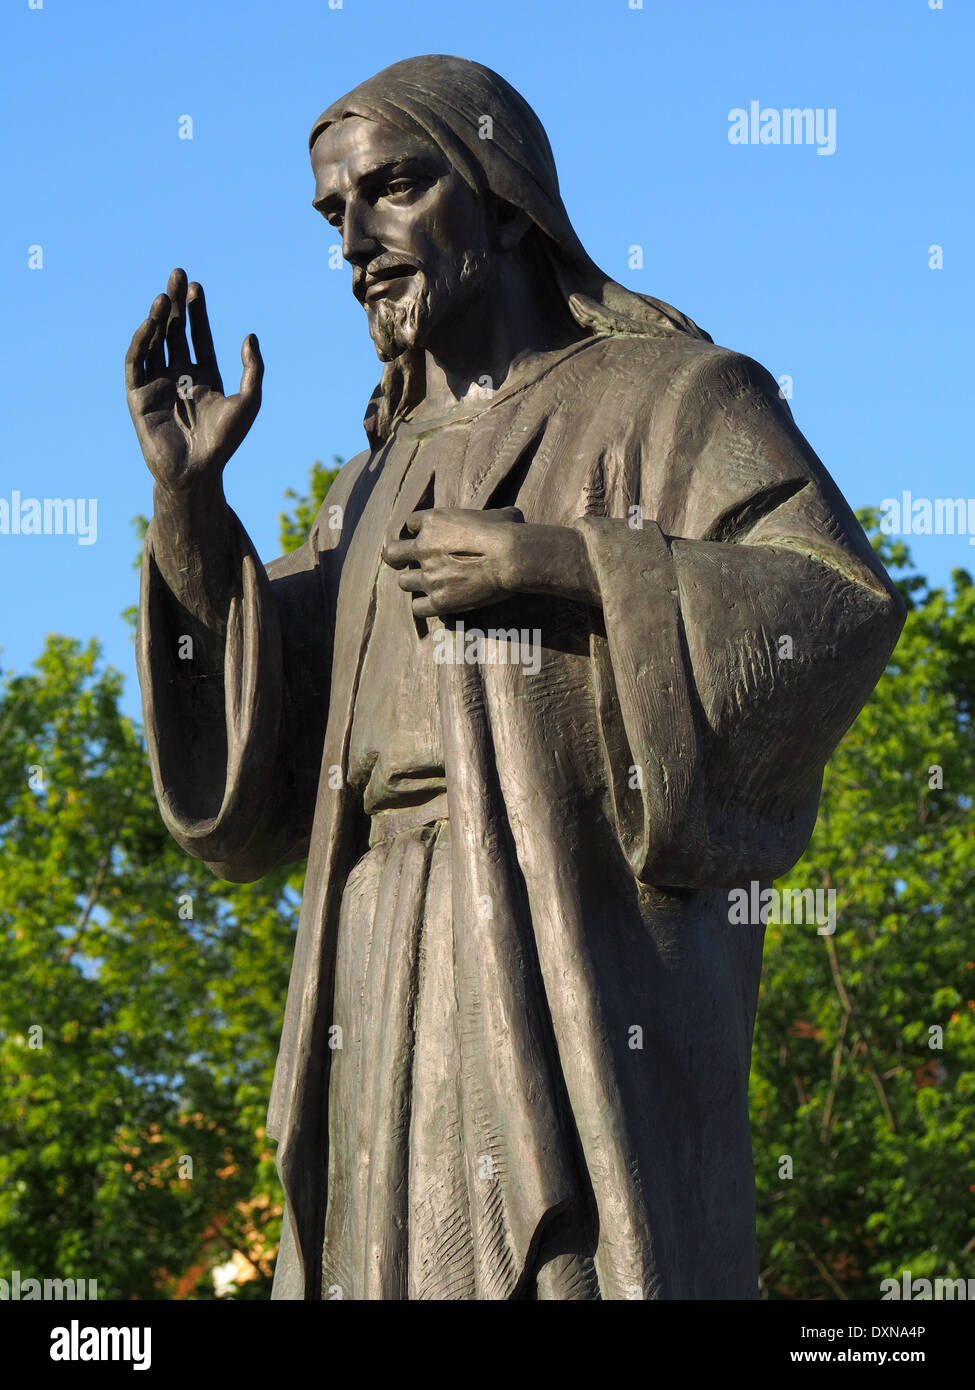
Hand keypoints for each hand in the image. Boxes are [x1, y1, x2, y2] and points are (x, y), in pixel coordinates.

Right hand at [125, 268, 262, 491]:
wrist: (197, 471)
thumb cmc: (225, 442)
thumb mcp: (248, 402)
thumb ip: (253, 369)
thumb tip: (250, 335)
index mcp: (203, 376)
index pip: (198, 336)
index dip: (196, 312)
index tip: (196, 287)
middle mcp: (178, 376)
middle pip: (174, 332)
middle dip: (175, 304)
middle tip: (177, 274)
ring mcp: (157, 384)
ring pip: (154, 343)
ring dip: (157, 318)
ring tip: (163, 295)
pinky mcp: (138, 396)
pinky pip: (136, 363)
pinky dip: (141, 342)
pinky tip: (149, 324)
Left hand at [383, 507, 525, 617]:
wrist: (512, 558)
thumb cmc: (509, 531)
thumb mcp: (498, 514)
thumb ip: (488, 518)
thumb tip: (505, 518)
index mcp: (434, 521)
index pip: (411, 523)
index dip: (420, 531)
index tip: (430, 537)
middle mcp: (424, 547)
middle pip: (392, 553)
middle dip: (397, 558)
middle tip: (406, 563)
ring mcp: (429, 576)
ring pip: (403, 582)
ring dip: (414, 583)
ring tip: (430, 585)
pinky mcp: (439, 600)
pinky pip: (418, 608)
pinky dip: (425, 606)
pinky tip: (437, 603)